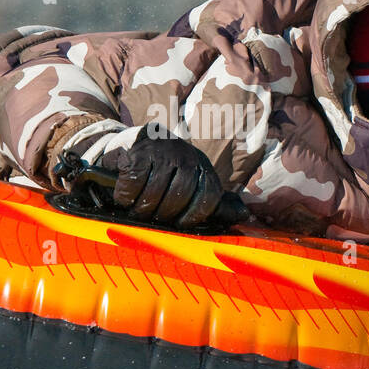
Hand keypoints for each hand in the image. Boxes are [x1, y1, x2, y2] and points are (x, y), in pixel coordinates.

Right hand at [100, 124, 223, 227]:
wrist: (133, 145)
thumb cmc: (165, 174)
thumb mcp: (193, 185)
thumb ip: (215, 203)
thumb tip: (244, 215)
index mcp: (202, 167)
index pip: (209, 196)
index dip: (193, 216)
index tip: (178, 223)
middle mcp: (186, 155)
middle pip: (179, 197)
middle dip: (162, 213)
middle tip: (150, 215)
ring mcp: (163, 150)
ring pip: (154, 192)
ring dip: (141, 207)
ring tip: (136, 208)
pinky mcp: (139, 150)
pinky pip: (134, 182)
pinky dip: (126, 194)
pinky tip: (124, 195)